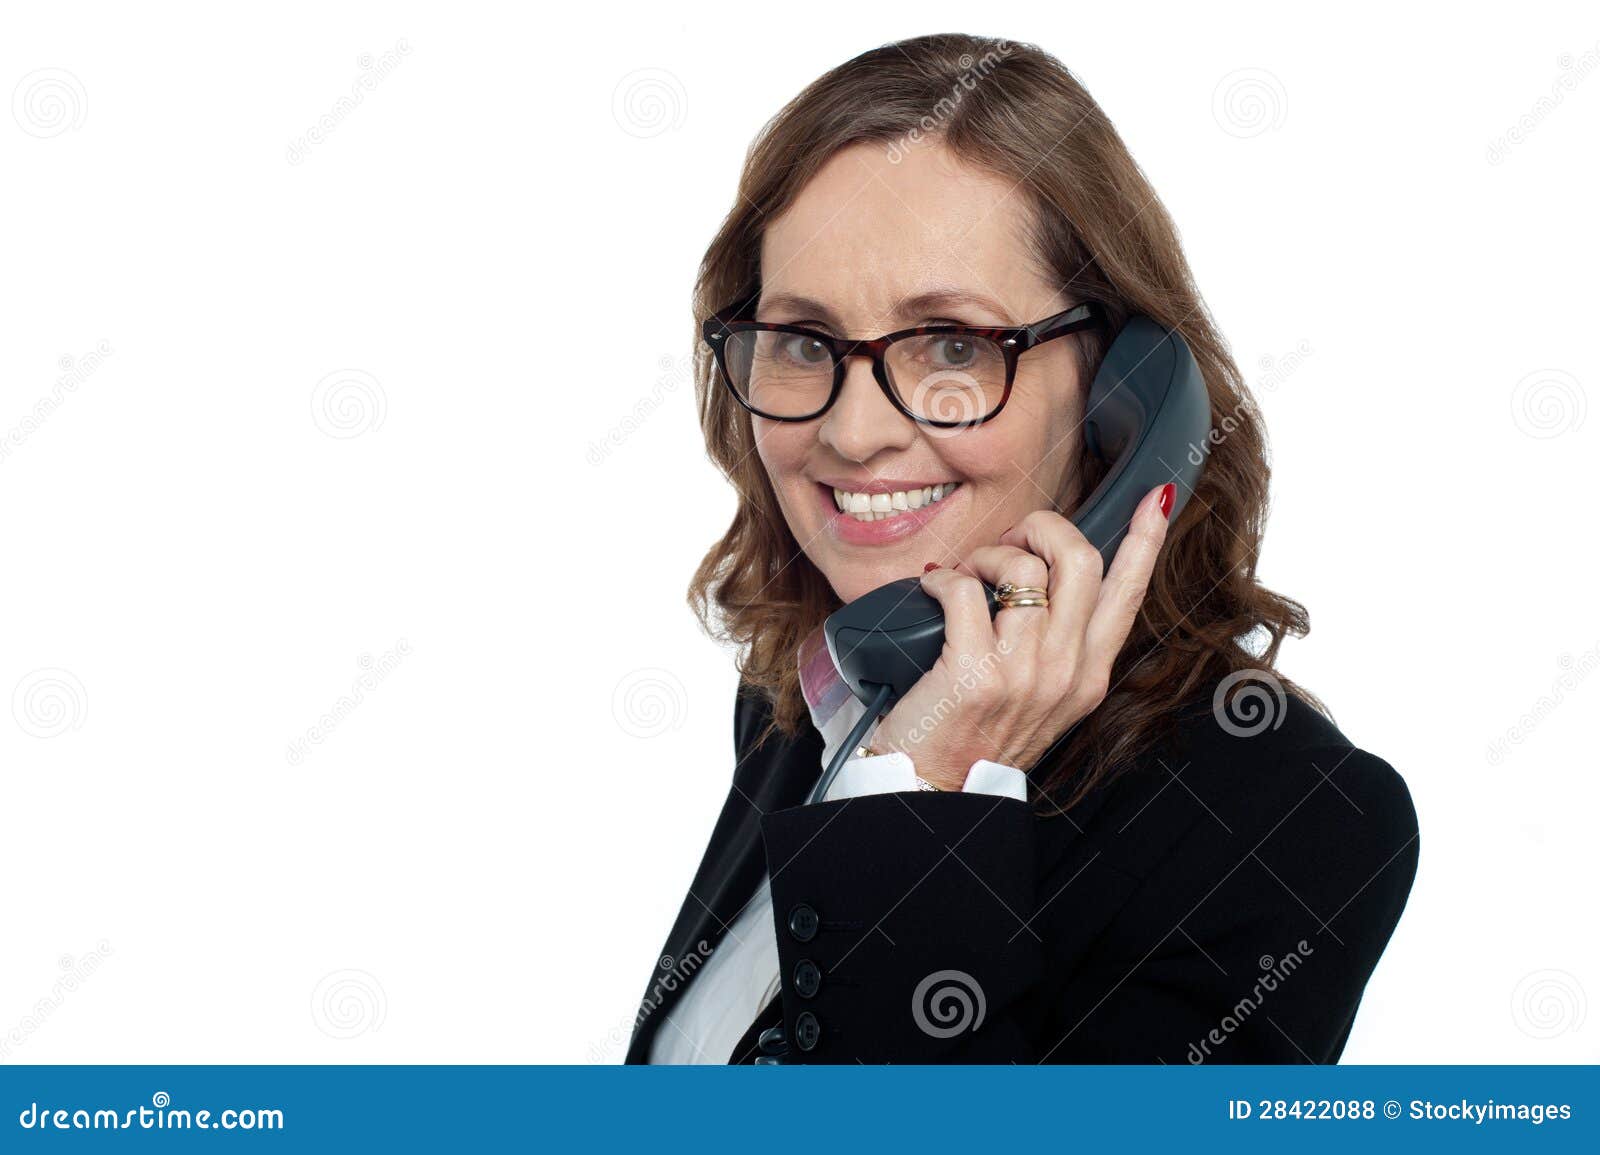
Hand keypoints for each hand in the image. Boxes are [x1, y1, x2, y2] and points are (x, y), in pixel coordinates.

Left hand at [872, 483, 1173, 789]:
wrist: (935, 793)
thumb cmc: (976, 735)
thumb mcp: (1039, 696)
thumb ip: (1055, 645)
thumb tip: (1043, 574)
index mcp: (1089, 675)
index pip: (1129, 594)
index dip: (1147, 540)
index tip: (1160, 498)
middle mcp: (1067, 673)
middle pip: (1081, 560)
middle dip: (1039, 528)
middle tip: (1006, 544)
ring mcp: (1026, 675)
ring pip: (1024, 568)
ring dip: (985, 556)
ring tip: (964, 577)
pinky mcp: (977, 674)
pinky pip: (966, 590)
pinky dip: (944, 579)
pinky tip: (932, 591)